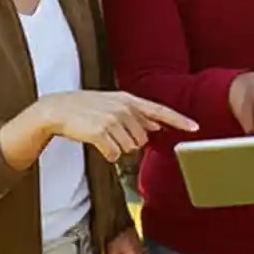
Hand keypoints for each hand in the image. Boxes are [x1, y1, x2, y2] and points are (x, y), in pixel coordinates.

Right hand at [2, 91, 197, 166]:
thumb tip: (157, 127)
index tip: (196, 128)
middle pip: (142, 138)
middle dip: (129, 140)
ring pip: (129, 148)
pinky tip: (96, 143)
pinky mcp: (100, 132)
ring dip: (117, 147)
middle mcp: (124, 108)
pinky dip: (106, 154)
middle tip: (111, 132)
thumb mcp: (114, 104)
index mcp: (129, 100)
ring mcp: (112, 120)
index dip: (179, 120)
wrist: (58, 108)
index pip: (160, 110)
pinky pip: (113, 154)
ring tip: (102, 135)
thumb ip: (137, 115)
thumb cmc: (87, 107)